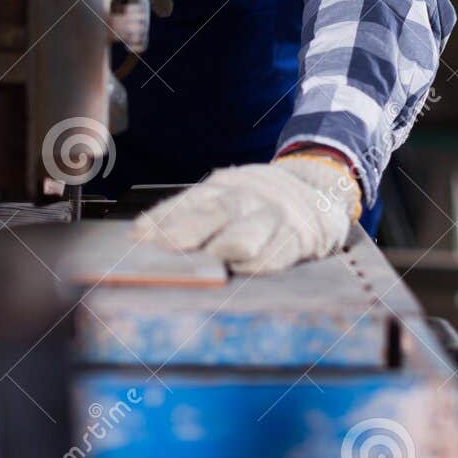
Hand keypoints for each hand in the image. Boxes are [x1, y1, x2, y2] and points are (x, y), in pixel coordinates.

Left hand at [131, 153, 360, 273]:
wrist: (320, 192)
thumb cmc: (259, 204)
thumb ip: (189, 214)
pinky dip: (257, 265)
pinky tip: (242, 270)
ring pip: (244, 234)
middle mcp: (246, 197)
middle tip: (165, 248)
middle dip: (185, 231)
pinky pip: (275, 255)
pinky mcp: (298, 237)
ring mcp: (273, 216)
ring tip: (207, 261)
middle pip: (213, 212)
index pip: (188, 201)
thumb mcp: (226, 196)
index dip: (162, 218)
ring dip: (222, 249)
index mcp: (223, 186)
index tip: (138, 235)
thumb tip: (138, 236)